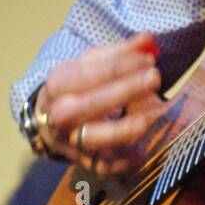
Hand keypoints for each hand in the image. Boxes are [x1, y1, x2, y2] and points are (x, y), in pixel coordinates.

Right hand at [34, 32, 162, 174]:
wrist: (50, 123)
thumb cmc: (77, 87)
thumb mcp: (89, 65)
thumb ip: (119, 52)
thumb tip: (148, 38)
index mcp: (58, 85)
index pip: (86, 73)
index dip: (118, 65)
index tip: (147, 58)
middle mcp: (59, 115)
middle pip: (87, 104)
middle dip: (122, 90)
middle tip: (154, 77)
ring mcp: (70, 141)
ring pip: (93, 138)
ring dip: (122, 129)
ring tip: (150, 116)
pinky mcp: (84, 162)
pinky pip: (103, 166)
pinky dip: (122, 161)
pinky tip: (141, 152)